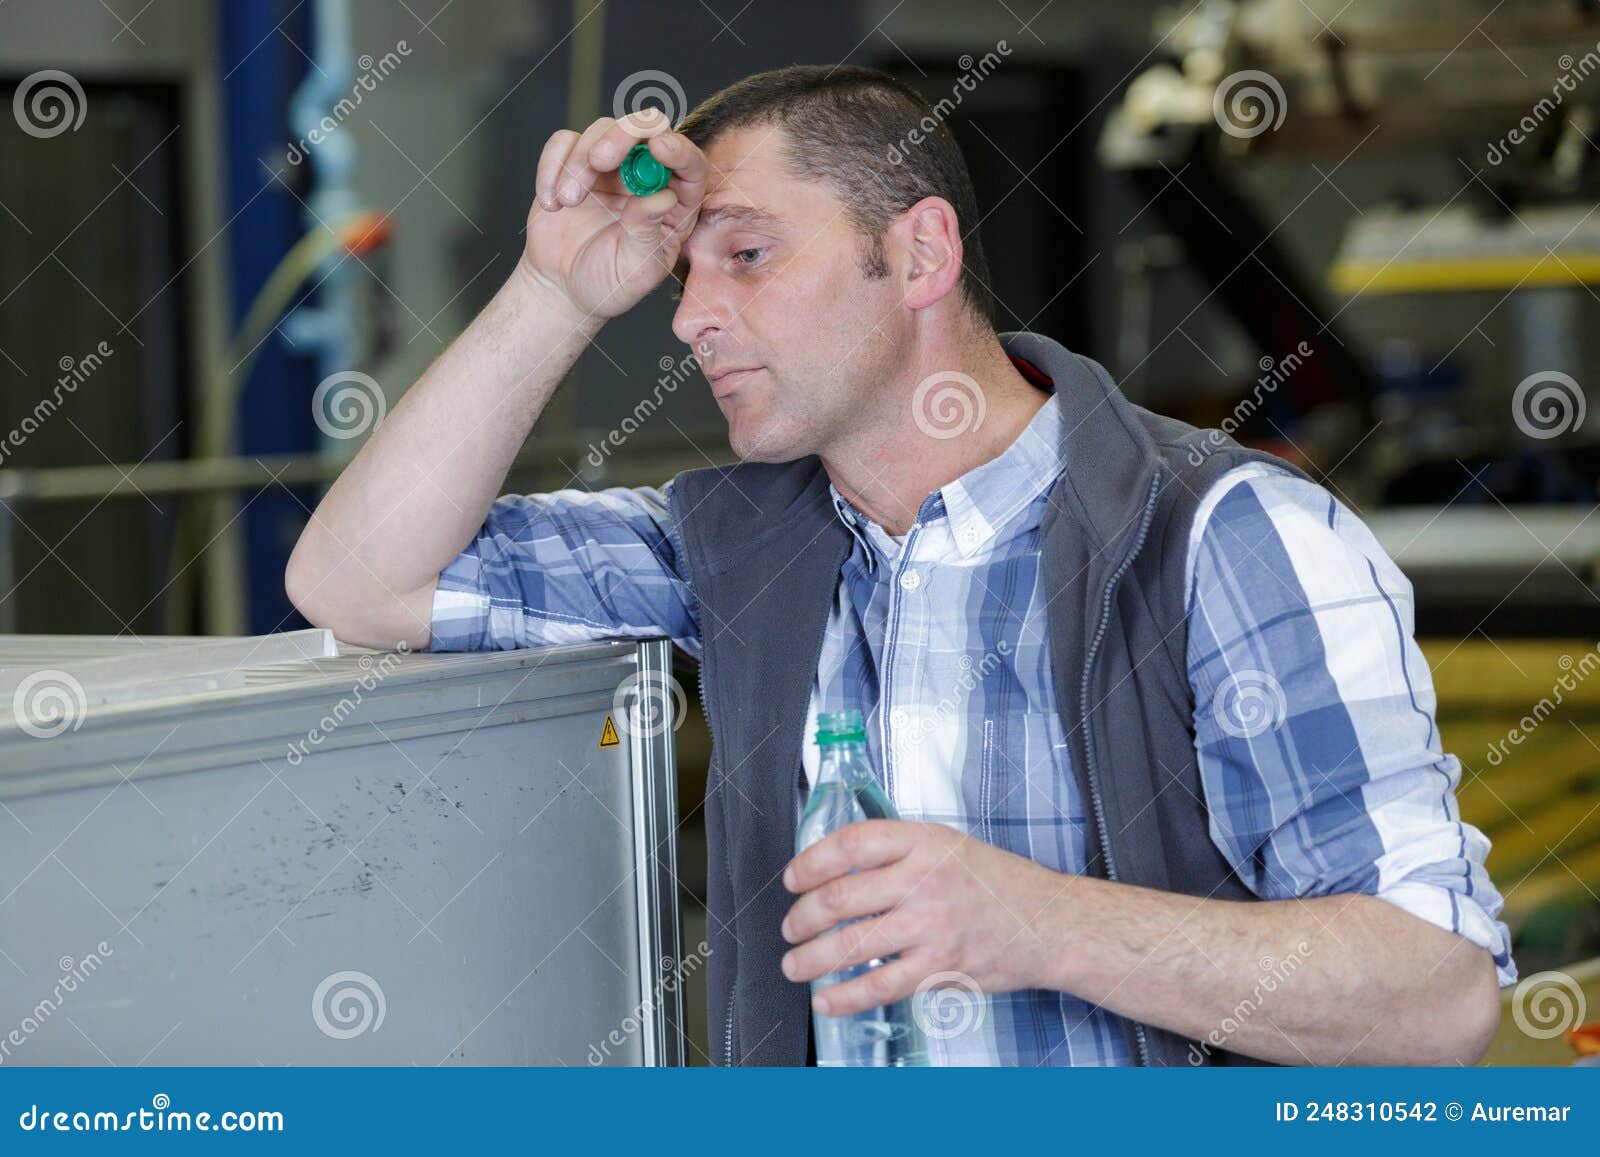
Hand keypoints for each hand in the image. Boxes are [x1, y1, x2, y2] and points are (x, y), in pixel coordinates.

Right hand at [520, 109, 708, 320]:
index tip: (659, 147)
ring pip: (601, 129)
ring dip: (580, 162)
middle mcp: (646, 177)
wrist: (562, 289)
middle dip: (623, 135)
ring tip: (569, 203)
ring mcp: (610, 168)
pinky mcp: (574, 163)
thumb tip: (664, 197)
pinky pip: (563, 142)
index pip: (689, 164)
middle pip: (645, 129)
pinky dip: (552, 166)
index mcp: (675, 204)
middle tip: (599, 160)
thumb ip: (648, 233)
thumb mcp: (635, 269)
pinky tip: (551, 203)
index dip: (679, 148)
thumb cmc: (609, 282)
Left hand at [779, 819, 1068, 1016]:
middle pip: (840, 897)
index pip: (850, 844)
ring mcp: (931, 925)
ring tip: (795, 965)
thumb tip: (837, 866)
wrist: (1047, 921)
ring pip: (852, 944)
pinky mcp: (940, 966)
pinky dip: (846, 997)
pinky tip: (828, 1000)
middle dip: (802, 918)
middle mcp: (924, 880)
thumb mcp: (947, 845)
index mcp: (922, 842)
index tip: (793, 879)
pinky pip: (880, 985)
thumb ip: (897, 851)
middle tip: (791, 927)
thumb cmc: (997, 883)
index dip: (810, 862)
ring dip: (811, 959)